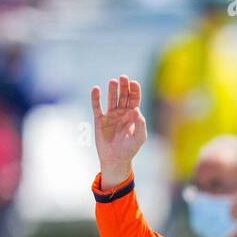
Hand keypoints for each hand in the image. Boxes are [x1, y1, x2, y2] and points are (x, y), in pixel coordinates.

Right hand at [91, 75, 147, 189]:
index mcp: (133, 115)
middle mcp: (122, 112)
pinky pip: (97, 107)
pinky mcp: (100, 120)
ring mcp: (111, 115)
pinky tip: (96, 89)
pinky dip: (96, 98)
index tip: (134, 83)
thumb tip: (137, 110)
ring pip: (111, 98)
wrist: (116, 159)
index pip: (134, 99)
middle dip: (124, 86)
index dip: (134, 90)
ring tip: (113, 81)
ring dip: (112, 90)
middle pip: (123, 96)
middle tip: (123, 77)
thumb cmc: (130, 149)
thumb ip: (141, 124)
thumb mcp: (139, 138)